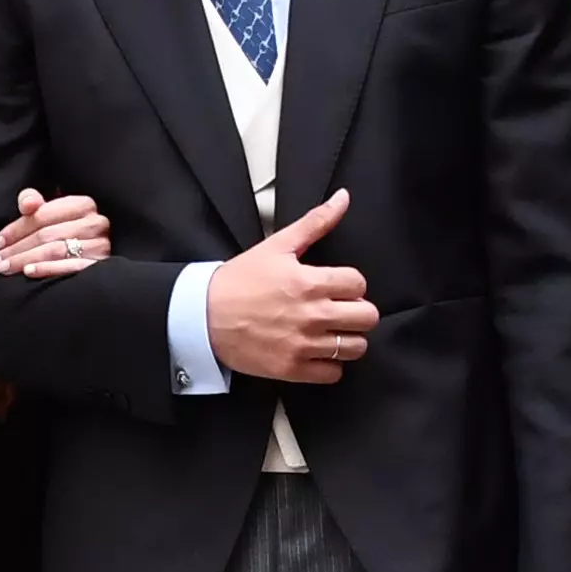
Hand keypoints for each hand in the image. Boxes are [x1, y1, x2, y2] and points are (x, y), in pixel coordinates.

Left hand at [0, 189, 110, 278]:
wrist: (88, 254)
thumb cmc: (63, 231)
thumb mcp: (48, 213)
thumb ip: (33, 202)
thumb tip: (27, 204)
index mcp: (83, 204)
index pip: (43, 215)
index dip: (17, 228)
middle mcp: (96, 223)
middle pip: (47, 235)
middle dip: (17, 249)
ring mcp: (100, 245)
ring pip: (55, 251)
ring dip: (26, 260)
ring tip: (6, 268)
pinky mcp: (100, 265)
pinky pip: (71, 268)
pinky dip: (47, 269)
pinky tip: (29, 272)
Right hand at [204, 188, 377, 383]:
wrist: (203, 316)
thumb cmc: (237, 281)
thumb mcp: (277, 245)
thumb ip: (315, 222)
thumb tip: (343, 198)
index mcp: (309, 282)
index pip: (359, 283)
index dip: (350, 283)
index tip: (336, 286)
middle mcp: (311, 314)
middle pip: (367, 317)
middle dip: (357, 310)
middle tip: (338, 308)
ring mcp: (303, 344)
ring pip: (356, 347)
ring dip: (347, 338)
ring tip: (329, 330)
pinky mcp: (293, 368)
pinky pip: (334, 373)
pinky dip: (328, 364)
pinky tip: (314, 350)